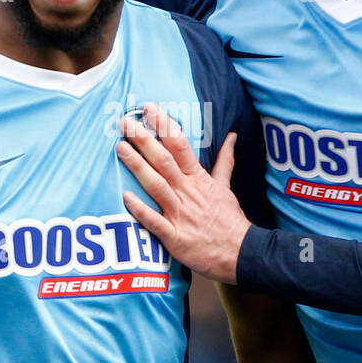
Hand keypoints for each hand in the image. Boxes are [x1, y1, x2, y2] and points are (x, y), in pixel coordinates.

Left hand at [116, 103, 250, 283]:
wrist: (241, 253)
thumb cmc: (230, 221)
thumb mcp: (227, 187)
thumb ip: (224, 161)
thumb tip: (232, 137)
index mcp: (198, 179)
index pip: (180, 146)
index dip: (164, 126)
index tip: (149, 109)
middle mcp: (188, 192)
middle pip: (164, 161)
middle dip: (144, 140)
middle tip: (125, 122)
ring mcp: (180, 214)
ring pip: (157, 186)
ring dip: (138, 167)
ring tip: (121, 149)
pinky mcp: (175, 237)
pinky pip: (155, 222)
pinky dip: (141, 210)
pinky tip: (125, 197)